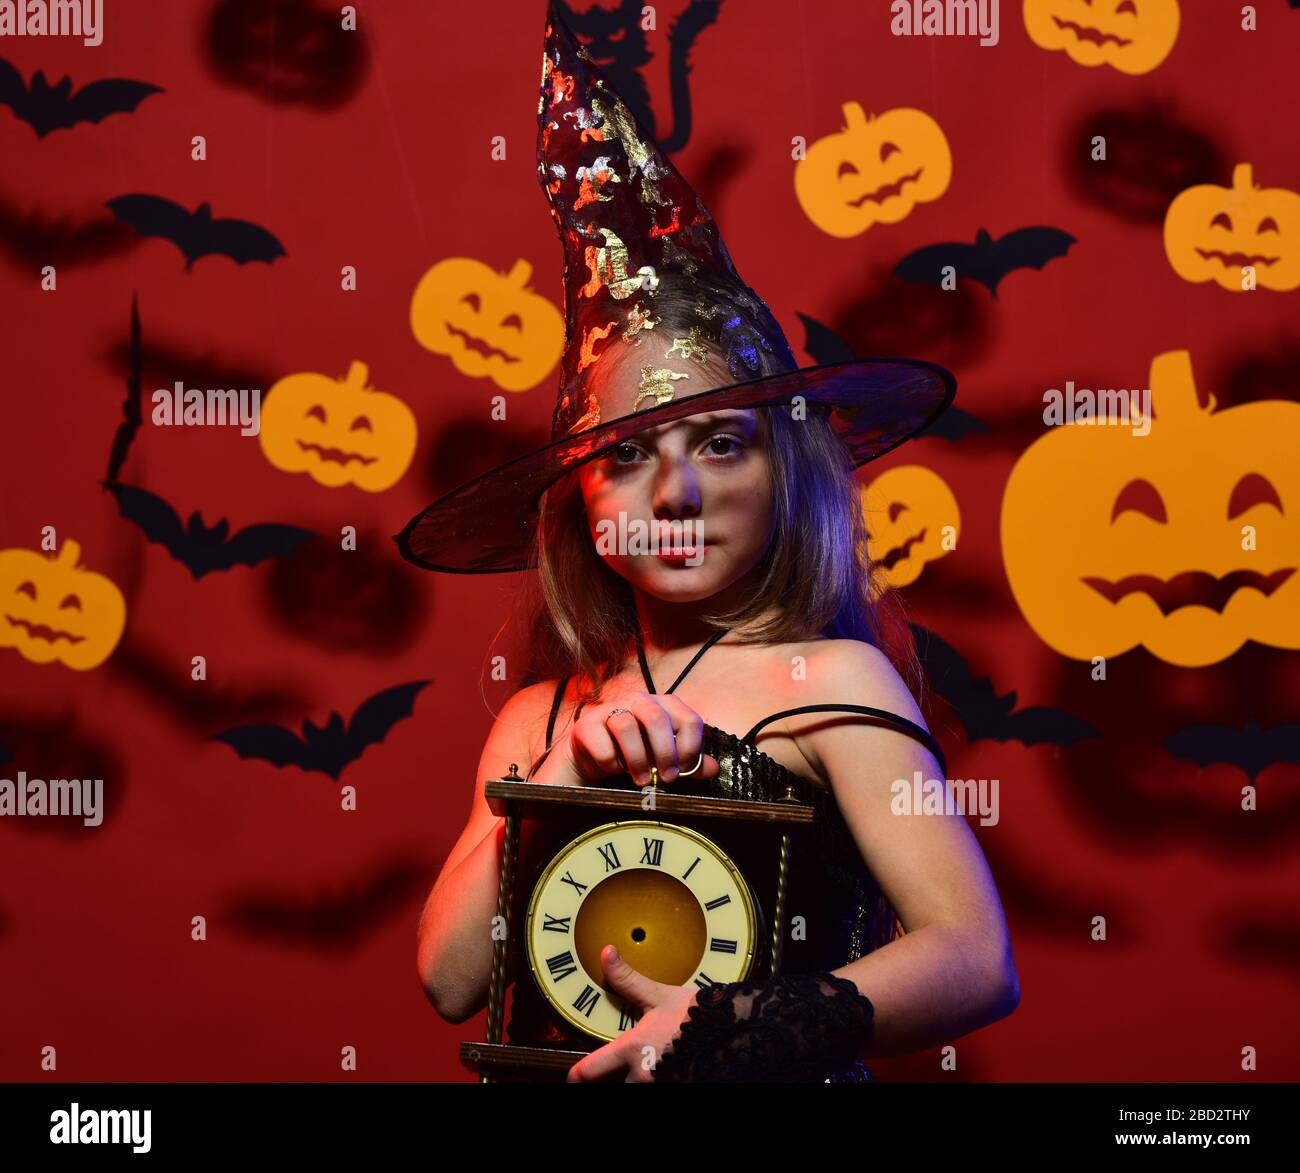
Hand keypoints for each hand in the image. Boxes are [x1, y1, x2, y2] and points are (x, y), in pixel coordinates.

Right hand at [536, 691, 720, 788]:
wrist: (590, 760)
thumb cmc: (633, 756)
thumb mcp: (663, 760)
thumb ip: (688, 763)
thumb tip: (714, 768)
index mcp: (663, 706)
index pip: (688, 717)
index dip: (691, 746)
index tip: (684, 769)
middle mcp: (638, 701)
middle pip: (656, 717)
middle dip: (665, 753)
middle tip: (666, 778)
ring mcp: (610, 710)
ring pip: (626, 726)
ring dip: (637, 759)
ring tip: (641, 780)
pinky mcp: (586, 725)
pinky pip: (602, 744)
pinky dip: (610, 763)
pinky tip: (613, 770)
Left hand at [566, 945, 702, 1082]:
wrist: (741, 1033)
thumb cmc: (702, 1016)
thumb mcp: (661, 996)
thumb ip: (629, 980)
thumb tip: (606, 955)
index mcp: (632, 1051)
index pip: (588, 1072)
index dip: (577, 1075)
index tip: (574, 1075)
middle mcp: (642, 1077)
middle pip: (612, 1087)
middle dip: (613, 1078)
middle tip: (620, 1065)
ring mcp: (661, 1088)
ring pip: (636, 1089)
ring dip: (637, 1078)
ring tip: (652, 1063)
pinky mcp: (679, 1090)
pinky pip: (660, 1088)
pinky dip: (660, 1079)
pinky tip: (670, 1068)